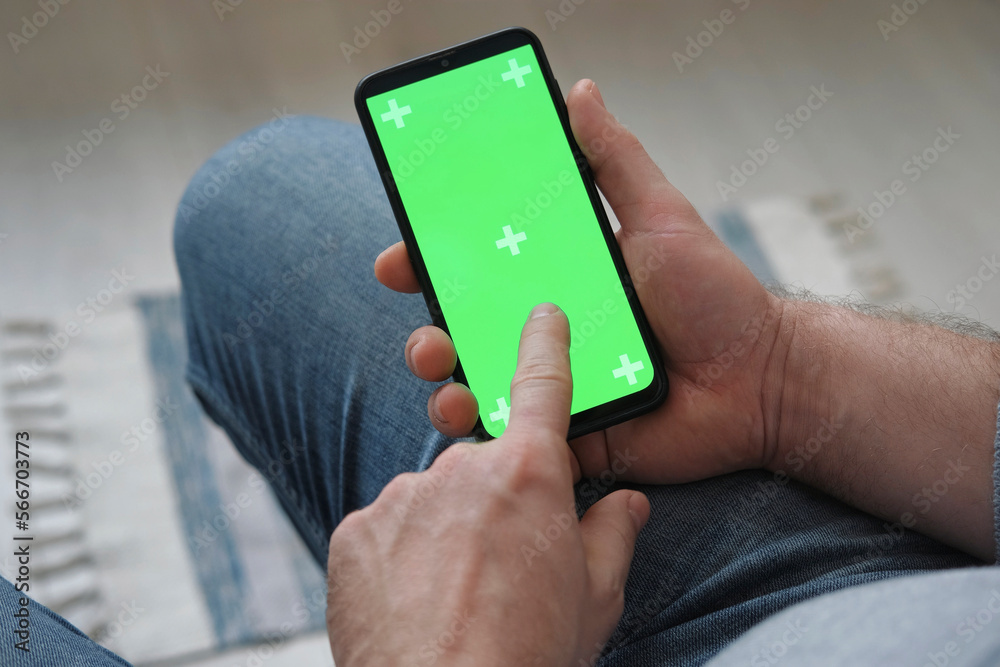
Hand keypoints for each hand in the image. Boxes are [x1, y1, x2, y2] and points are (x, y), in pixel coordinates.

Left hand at [325, 304, 649, 665]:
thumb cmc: (529, 653)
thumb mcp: (594, 596)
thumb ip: (612, 534)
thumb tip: (627, 502)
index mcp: (528, 473)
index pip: (542, 385)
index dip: (546, 343)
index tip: (542, 313)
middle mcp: (461, 468)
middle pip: (484, 465)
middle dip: (496, 502)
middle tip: (502, 565)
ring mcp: (402, 496)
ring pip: (433, 500)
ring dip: (446, 532)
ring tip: (457, 595)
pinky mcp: (356, 529)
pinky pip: (386, 529)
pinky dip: (401, 556)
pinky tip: (415, 603)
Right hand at [375, 79, 785, 483]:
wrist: (762, 379)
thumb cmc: (716, 296)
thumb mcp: (661, 216)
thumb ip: (616, 159)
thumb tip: (579, 91)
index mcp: (559, 280)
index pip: (479, 270)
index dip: (433, 264)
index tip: (401, 257)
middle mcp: (547, 334)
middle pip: (467, 333)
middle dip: (426, 331)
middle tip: (426, 332)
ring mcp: (557, 386)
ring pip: (479, 387)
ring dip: (444, 383)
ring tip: (445, 375)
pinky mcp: (571, 436)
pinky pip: (517, 438)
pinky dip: (486, 434)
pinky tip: (476, 420)